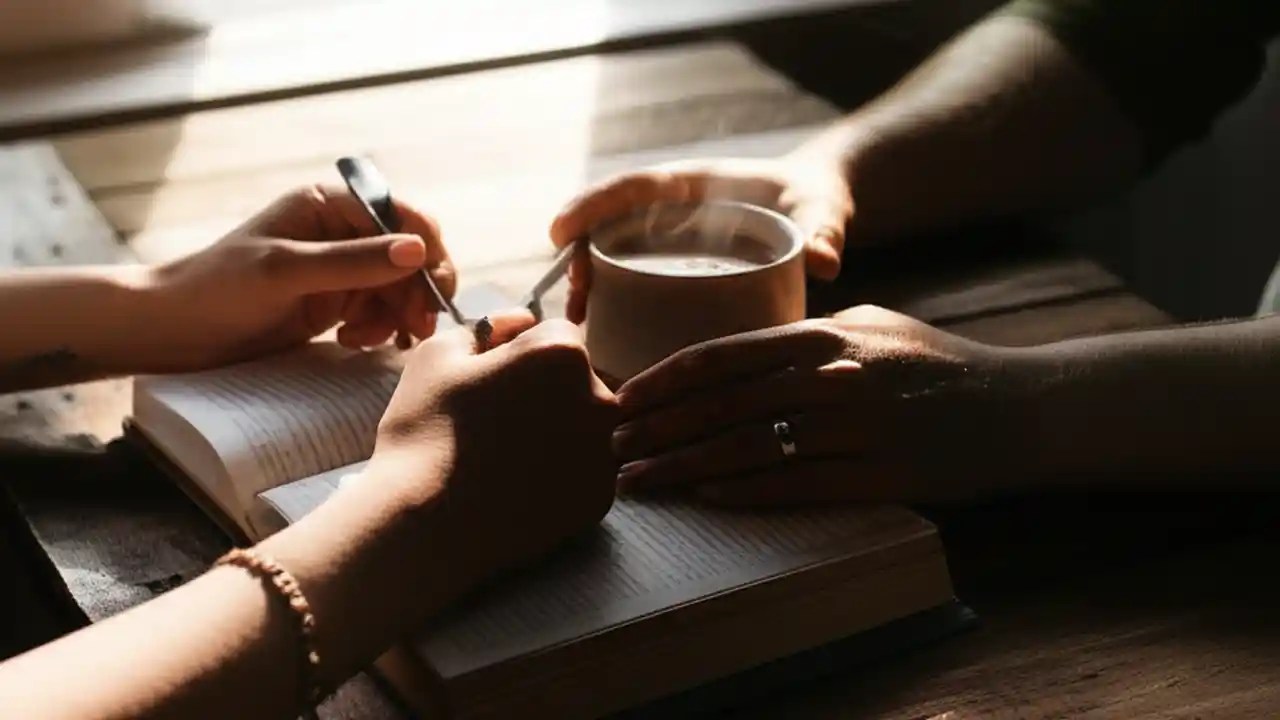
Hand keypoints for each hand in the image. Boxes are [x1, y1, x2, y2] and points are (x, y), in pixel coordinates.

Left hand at [143, 185, 455, 370]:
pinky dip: (379, 330)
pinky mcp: (336, 302)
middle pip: (410, 255)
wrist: (176, 331)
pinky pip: (381, 312)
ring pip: (401, 288)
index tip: (433, 291)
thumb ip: (354, 262)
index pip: (402, 217)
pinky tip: (351, 343)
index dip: (426, 251)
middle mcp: (342, 231)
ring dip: (397, 315)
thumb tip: (418, 251)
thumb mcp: (287, 272)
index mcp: (330, 204)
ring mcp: (341, 268)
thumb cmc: (219, 288)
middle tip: (418, 328)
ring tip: (367, 340)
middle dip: (417, 291)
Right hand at [369, 313, 619, 584]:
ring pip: (583, 428)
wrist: (426, 526)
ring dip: (556, 433)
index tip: (488, 381)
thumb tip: (523, 320)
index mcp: (564, 352)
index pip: (555, 335)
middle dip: (546, 392)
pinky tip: (518, 487)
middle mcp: (600, 398)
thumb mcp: (439, 354)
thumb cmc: (426, 430)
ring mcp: (605, 452)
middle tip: (494, 423)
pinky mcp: (600, 499)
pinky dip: (559, 475)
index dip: (519, 353)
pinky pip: (583, 472)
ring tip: (504, 458)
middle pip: (577, 381)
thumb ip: (490, 325)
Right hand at [550, 154, 852, 322]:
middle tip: (572, 298)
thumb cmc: (816, 199)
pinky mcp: (672, 267)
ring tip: (580, 321)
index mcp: (695, 183)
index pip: (634, 186)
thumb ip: (825, 231)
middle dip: (581, 255)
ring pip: (612, 253)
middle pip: (610, 224)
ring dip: (589, 282)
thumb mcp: (822, 209)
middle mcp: (670, 209)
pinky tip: (602, 334)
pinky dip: (611, 298)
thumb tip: (825, 261)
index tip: (560, 230)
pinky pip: (631, 276)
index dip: (593, 205)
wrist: (816, 210)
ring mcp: (667, 238)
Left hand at [612, 305, 1041, 503]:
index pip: (724, 353)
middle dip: (657, 427)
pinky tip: (705, 498)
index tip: (621, 397)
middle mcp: (833, 377)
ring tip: (639, 482)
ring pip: (749, 448)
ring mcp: (857, 428)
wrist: (1020, 408)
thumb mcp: (873, 325)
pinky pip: (797, 487)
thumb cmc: (937, 363)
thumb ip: (808, 334)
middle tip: (609, 447)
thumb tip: (746, 346)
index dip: (665, 377)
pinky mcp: (881, 475)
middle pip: (723, 404)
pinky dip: (744, 493)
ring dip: (684, 467)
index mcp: (824, 337)